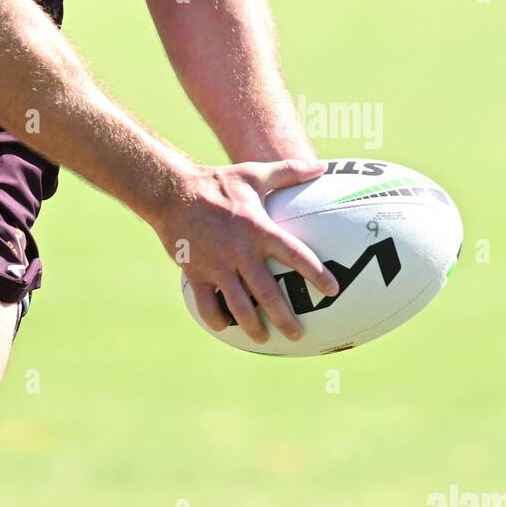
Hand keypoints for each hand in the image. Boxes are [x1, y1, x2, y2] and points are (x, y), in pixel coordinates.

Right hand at [156, 158, 339, 343]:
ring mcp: (217, 265)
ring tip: (263, 339)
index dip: (315, 273)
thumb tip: (321, 167)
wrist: (172, 191)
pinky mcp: (196, 273)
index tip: (332, 290)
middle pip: (268, 293)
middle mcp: (239, 250)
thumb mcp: (253, 173)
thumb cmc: (218, 182)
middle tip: (297, 334)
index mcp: (257, 228)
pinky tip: (227, 325)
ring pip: (238, 306)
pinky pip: (208, 305)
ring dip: (253, 327)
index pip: (294, 254)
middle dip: (285, 318)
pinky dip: (218, 320)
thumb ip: (289, 172)